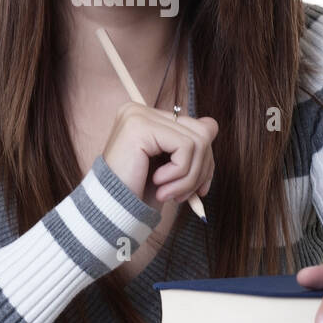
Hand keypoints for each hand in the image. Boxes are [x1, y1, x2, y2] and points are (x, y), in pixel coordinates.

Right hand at [101, 101, 217, 213]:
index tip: (198, 189)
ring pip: (197, 140)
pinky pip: (185, 146)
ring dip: (190, 176)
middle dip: (202, 169)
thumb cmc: (138, 193)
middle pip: (201, 131)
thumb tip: (211, 125)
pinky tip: (160, 185)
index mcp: (147, 118)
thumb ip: (190, 147)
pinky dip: (180, 173)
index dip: (206, 160)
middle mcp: (140, 110)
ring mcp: (139, 115)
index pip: (196, 127)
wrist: (112, 212)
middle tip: (185, 196)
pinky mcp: (140, 126)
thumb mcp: (171, 169)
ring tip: (171, 194)